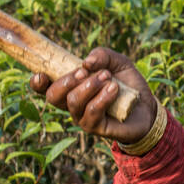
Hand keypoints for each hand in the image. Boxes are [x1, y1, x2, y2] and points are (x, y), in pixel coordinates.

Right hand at [29, 47, 156, 143]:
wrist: (146, 106)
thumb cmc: (127, 83)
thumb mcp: (117, 62)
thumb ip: (101, 55)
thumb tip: (86, 62)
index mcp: (70, 86)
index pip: (44, 87)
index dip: (37, 82)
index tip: (40, 74)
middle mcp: (72, 103)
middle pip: (53, 96)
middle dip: (67, 81)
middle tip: (85, 72)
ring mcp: (82, 117)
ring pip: (73, 102)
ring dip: (90, 86)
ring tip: (108, 78)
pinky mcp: (96, 127)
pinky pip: (92, 112)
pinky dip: (102, 97)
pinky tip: (114, 89)